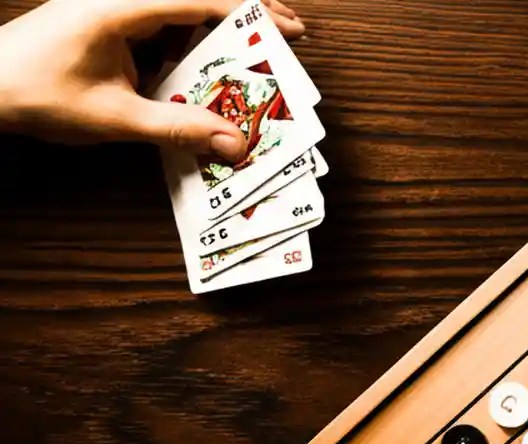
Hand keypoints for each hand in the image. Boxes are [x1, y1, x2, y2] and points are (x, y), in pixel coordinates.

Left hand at [0, 0, 303, 160]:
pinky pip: (161, 27)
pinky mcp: (106, 23)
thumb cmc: (32, 94)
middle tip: (288, 33)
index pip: (200, 0)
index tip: (289, 27)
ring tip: (255, 56)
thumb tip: (231, 141)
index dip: (252, 13)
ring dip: (219, 32)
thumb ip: (178, 129)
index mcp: (120, 7)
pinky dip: (191, 45)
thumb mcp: (114, 118)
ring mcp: (111, 9)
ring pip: (181, 12)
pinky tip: (207, 72)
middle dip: (245, 15)